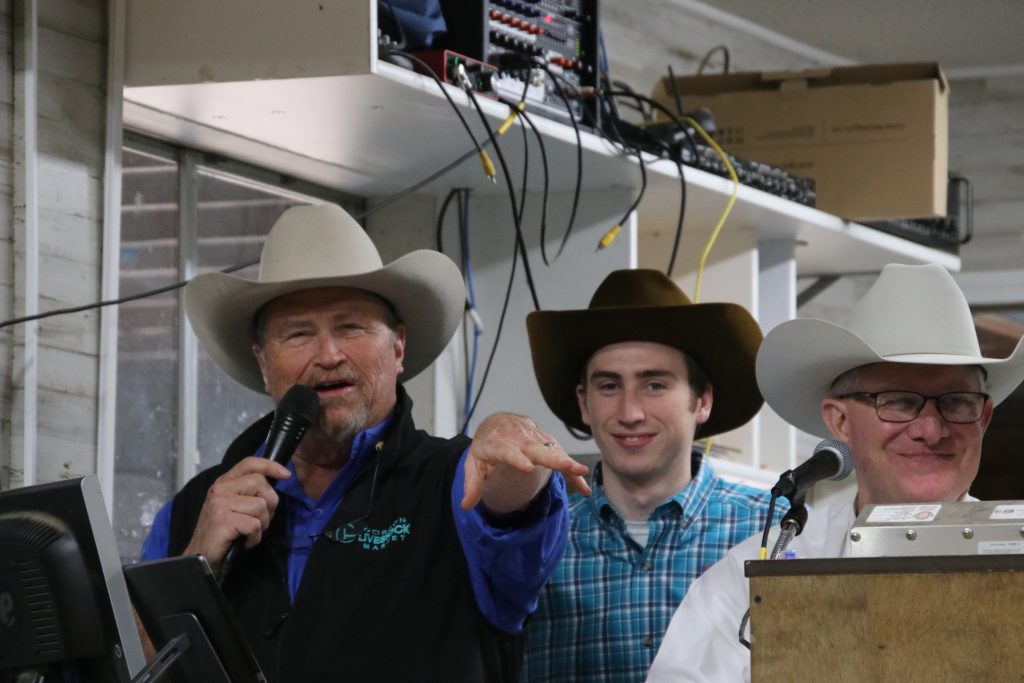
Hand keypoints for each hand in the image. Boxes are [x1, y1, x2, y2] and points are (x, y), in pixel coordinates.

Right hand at [183, 457, 291, 569]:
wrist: (200, 557)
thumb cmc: (222, 533)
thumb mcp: (234, 506)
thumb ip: (248, 492)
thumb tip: (274, 484)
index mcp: (224, 483)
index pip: (249, 463)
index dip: (270, 466)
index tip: (286, 474)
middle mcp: (220, 489)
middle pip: (260, 483)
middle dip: (270, 503)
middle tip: (260, 520)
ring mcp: (221, 503)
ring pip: (261, 505)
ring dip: (262, 524)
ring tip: (248, 532)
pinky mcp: (223, 520)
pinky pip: (255, 525)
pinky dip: (255, 537)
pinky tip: (244, 541)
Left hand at [461, 413, 590, 513]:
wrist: (498, 423)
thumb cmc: (486, 445)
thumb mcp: (473, 463)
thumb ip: (472, 484)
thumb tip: (466, 505)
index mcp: (499, 444)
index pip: (509, 451)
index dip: (518, 458)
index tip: (528, 467)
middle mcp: (520, 439)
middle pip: (537, 448)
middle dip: (552, 457)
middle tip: (567, 466)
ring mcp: (535, 438)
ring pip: (552, 450)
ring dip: (567, 462)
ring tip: (581, 473)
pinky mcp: (546, 441)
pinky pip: (560, 455)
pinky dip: (572, 470)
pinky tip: (583, 486)